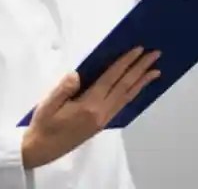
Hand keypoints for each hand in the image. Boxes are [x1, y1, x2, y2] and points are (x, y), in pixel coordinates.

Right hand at [21, 47, 160, 168]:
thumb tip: (77, 74)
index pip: (111, 79)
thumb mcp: (48, 104)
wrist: (42, 149)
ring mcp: (103, 120)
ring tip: (155, 71)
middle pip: (125, 86)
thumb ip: (63, 89)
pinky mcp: (101, 124)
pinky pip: (122, 105)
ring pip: (127, 97)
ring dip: (141, 82)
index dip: (125, 62)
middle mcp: (101, 113)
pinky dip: (132, 93)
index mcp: (88, 106)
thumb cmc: (43, 124)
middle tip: (155, 54)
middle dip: (140, 69)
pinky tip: (137, 88)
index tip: (138, 49)